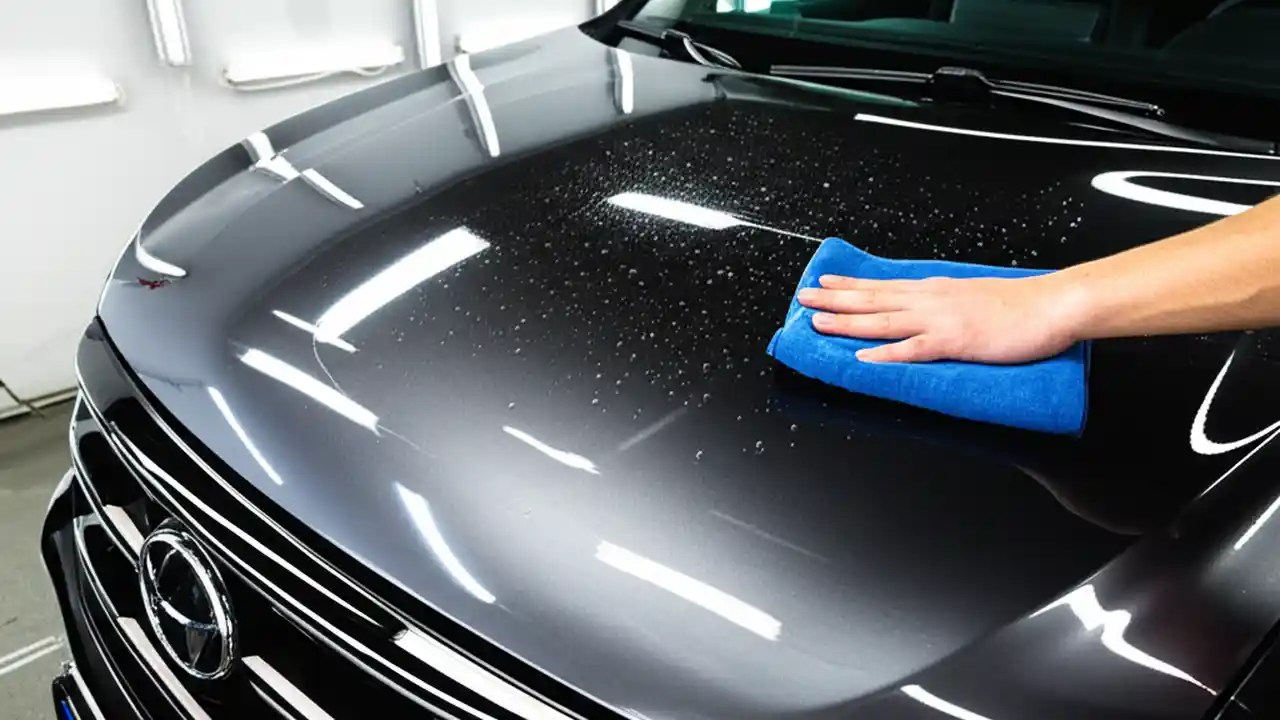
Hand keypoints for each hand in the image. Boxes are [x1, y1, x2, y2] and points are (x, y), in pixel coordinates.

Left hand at [796, 273, 1085, 363]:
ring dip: (848, 323)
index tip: (824, 283)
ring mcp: (941, 320)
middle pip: (873, 300)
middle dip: (835, 301)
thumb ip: (945, 304)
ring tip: (818, 323)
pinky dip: (887, 354)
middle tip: (803, 299)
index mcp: (935, 290)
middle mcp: (930, 300)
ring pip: (884, 321)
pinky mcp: (956, 342)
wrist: (1051, 305)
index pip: (883, 286)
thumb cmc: (1019, 305)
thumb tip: (925, 310)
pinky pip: (914, 350)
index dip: (850, 286)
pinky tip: (863, 358)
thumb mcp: (972, 296)